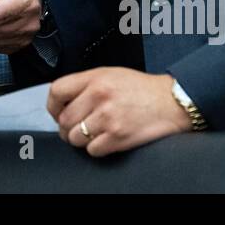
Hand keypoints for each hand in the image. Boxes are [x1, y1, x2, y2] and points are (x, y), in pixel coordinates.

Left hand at [47, 67, 191, 155]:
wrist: (172, 101)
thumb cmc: (141, 88)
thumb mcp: (110, 74)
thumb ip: (85, 84)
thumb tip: (62, 102)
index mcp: (95, 78)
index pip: (57, 91)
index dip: (52, 105)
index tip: (57, 112)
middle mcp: (99, 96)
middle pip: (63, 119)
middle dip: (67, 127)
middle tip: (76, 128)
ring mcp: (108, 118)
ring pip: (75, 137)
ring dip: (80, 140)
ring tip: (91, 134)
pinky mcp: (118, 137)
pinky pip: (92, 150)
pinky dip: (96, 149)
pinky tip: (105, 140)